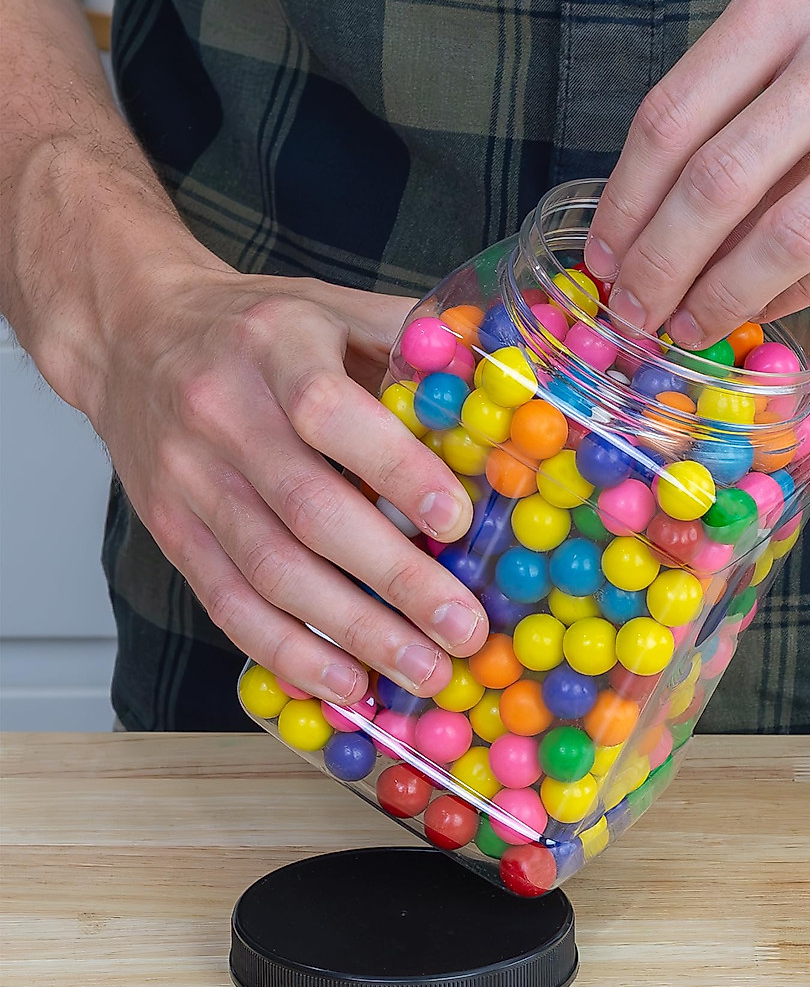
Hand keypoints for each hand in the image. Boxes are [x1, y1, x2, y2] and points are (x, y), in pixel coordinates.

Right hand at [85, 260, 487, 705]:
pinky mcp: (172, 531)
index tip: (454, 520)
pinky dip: (289, 652)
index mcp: (274, 347)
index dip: (394, 469)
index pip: (329, 411)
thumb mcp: (331, 305)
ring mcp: (191, 481)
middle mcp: (223, 416)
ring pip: (271, 572)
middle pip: (309, 510)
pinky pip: (228, 603)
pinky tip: (346, 681)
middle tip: (463, 628)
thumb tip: (502, 379)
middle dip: (395, 579)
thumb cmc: (254, 328)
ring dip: (354, 632)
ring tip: (423, 670)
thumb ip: (411, 335)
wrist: (130, 337)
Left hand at [585, 0, 809, 347]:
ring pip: (789, 231)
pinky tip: (768, 306)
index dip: (625, 204)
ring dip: (726, 295)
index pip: (672, 117)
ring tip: (692, 326)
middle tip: (634, 315)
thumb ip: (747, 91)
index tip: (605, 258)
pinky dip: (801, 290)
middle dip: (661, 267)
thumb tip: (664, 204)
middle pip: (717, 183)